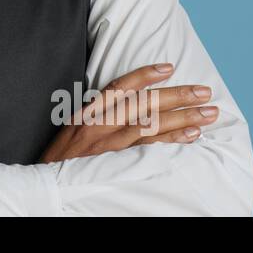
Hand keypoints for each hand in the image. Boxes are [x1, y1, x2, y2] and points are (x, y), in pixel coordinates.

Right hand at [39, 62, 217, 162]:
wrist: (44, 186)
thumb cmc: (60, 159)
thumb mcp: (72, 130)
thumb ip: (96, 116)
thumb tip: (126, 105)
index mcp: (87, 114)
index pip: (118, 87)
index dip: (144, 75)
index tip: (168, 67)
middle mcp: (97, 126)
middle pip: (142, 104)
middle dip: (176, 96)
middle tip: (204, 92)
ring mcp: (107, 146)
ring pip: (150, 125)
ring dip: (182, 117)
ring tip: (207, 113)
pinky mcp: (114, 164)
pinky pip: (148, 150)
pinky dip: (171, 142)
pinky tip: (191, 137)